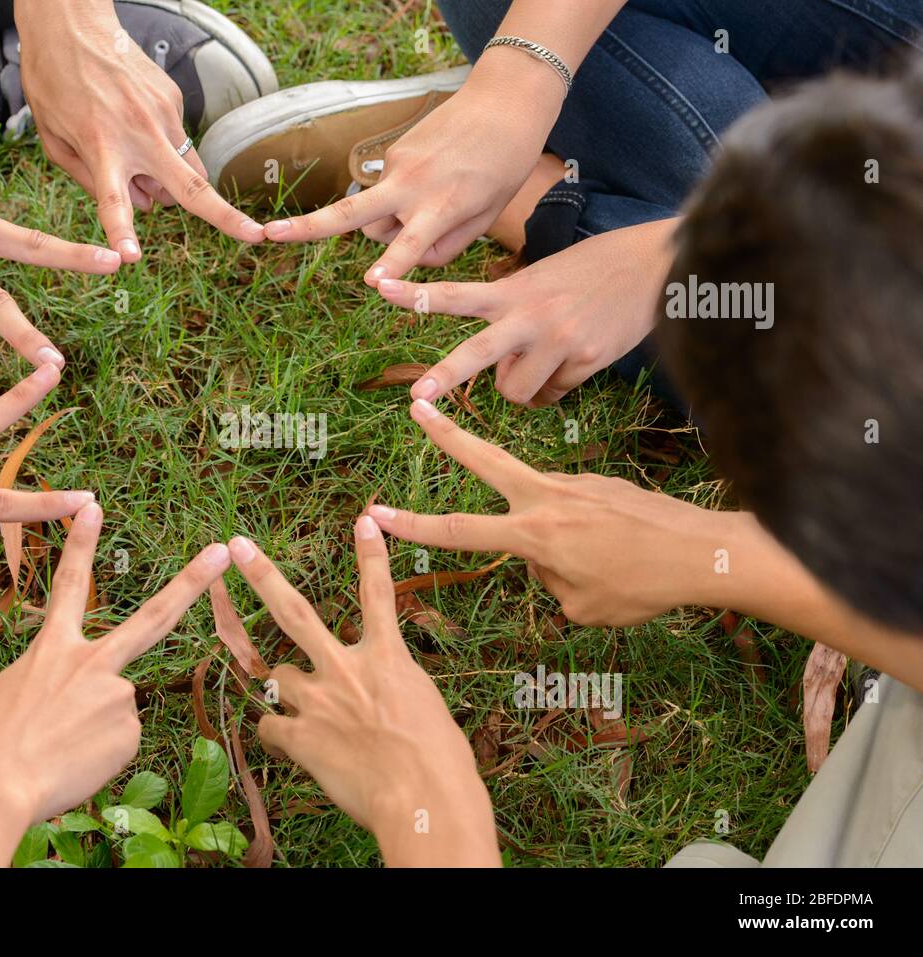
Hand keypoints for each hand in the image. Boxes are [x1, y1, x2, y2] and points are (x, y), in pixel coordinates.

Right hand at [0, 503, 231, 865]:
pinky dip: (101, 756)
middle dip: (191, 582)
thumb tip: (94, 702)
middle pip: (153, 617)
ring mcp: (117, 695)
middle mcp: (91, 663)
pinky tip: (73, 764)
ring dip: (93, 731)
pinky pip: (121, 742)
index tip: (95, 504)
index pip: (70, 584)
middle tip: (223, 553)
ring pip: (119, 707)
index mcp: (51, 649)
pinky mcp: (130, 732)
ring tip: (56, 751)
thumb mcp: (16, 695)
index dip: (83, 543)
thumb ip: (61, 683)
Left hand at [15, 0, 264, 260]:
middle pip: (192, 186)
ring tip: (143, 165)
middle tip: (255, 236)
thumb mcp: (53, 140)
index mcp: (101, 146)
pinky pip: (178, 141)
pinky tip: (135, 124)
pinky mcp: (173, 99)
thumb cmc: (53, 84)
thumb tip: (143, 208)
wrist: (70, 22)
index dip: (121, 232)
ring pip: (188, 169)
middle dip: (226, 216)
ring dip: (176, 183)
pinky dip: (163, 148)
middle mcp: (138, 133)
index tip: (131, 258)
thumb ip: (91, 181)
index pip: (113, 200)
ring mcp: (162, 115)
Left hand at [227, 520, 499, 866]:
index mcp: (389, 659)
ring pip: (278, 676)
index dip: (370, 555)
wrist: (425, 803)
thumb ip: (394, 686)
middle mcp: (348, 670)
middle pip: (295, 613)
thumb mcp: (426, 708)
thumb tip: (377, 690)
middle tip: (239, 547)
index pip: (378, 593)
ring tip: (302, 703)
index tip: (362, 519)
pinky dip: (276, 732)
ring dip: (285, 685)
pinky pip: (271, 727)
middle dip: (264, 577)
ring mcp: (320, 702)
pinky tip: (289, 743)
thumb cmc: (442, 764)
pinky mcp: (302, 738)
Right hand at [263, 63, 554, 283]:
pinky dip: (400, 199)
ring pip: (373, 215)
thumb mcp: (486, 217)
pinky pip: (386, 193)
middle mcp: (412, 186)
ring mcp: (396, 166)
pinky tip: (433, 181)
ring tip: (434, 205)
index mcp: (443, 206)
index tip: (374, 283)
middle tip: (267, 234)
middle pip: (350, 214)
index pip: (413, 243)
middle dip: (308, 228)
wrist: (504, 101)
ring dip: (387, 224)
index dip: (394, 266)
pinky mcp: (392, 153)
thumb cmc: (503, 167)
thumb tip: (400, 260)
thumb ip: (443, 248)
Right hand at [369, 398, 763, 626]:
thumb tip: (545, 559)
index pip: (460, 530)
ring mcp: (576, 484)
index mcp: (535, 536)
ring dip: (546, 530)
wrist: (704, 552)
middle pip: (484, 459)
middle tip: (418, 404)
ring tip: (602, 564)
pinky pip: (574, 513)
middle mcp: (548, 499)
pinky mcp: (601, 482)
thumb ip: (547, 579)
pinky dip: (583, 535)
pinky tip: (620, 554)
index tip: (375, 514)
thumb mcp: (581, 607)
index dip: (412, 525)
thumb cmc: (642, 589)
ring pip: (539, 504)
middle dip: (446, 433)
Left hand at [378, 220, 676, 406]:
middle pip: (476, 353)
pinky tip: (574, 361)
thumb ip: (508, 314)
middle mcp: (529, 316)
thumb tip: (500, 370)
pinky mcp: (586, 360)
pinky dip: (556, 387)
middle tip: (416, 397)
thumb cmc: (587, 272)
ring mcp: (558, 340)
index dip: (417, 293)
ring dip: (518, 387)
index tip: (379, 286)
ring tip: (539, 363)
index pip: (455, 292)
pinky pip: (552, 394)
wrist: (650, 266)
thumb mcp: (538, 279)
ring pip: (514, 391)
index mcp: (512, 291)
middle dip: (445, 376)